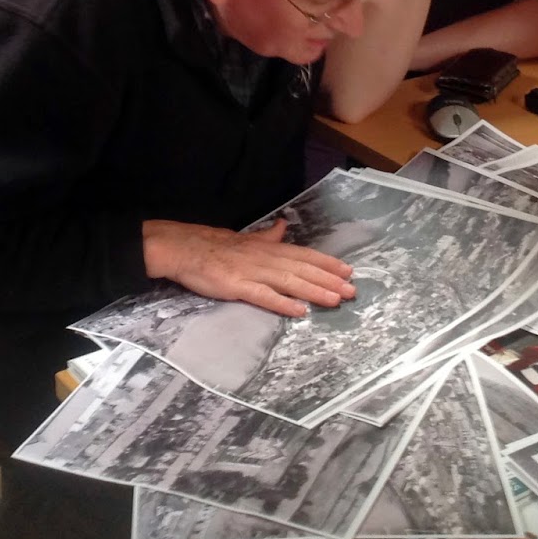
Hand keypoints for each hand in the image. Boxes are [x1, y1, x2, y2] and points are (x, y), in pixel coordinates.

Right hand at [142, 217, 356, 317]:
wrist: (185, 248)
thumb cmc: (215, 245)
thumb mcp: (247, 238)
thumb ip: (268, 236)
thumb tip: (283, 227)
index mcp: (268, 248)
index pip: (304, 255)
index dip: (327, 263)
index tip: (348, 271)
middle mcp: (266, 258)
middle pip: (303, 269)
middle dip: (329, 280)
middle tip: (352, 290)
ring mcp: (253, 272)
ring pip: (290, 282)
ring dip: (315, 291)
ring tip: (336, 300)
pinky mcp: (237, 286)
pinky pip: (264, 296)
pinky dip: (283, 303)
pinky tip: (299, 311)